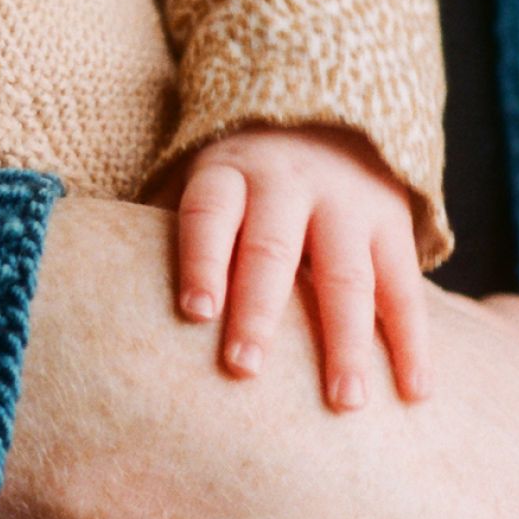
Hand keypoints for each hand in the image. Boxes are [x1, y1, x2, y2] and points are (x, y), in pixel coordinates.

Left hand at [175, 122, 429, 407]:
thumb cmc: (241, 181)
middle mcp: (286, 185)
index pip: (208, 215)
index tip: (195, 312)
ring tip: (344, 402)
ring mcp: (345, 204)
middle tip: (244, 368)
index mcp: (228, 176)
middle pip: (271, 249)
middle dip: (258, 310)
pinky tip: (414, 392)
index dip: (201, 260)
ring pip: (346, 276)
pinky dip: (412, 342)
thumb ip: (161, 228)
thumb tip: (104, 293)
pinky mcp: (392, 223)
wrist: (326, 116)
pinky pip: (404, 287)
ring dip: (346, 341)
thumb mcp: (202, 181)